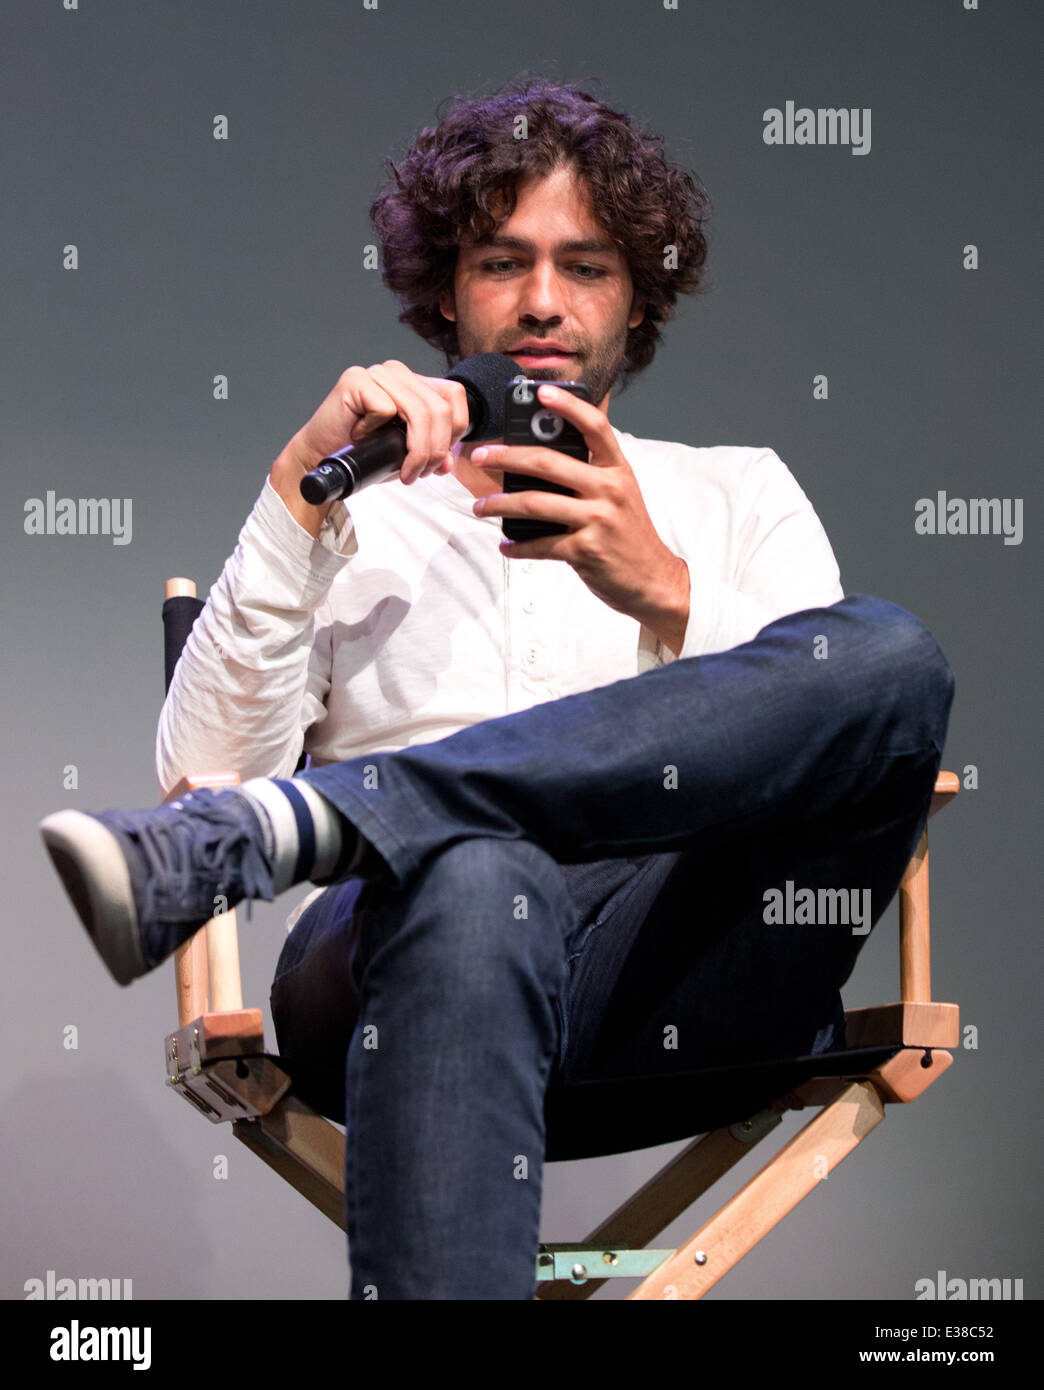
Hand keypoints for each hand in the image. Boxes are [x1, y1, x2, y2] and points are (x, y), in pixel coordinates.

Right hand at [270, 360, 469, 535]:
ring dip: (417, 449)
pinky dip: (377, 431)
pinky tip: (362, 437)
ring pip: (419, 411)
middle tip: (418, 473)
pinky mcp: (356, 379)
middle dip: (435, 449)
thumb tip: (450, 462)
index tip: (440, 460)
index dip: (456, 431)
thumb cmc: (364, 453)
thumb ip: (433, 452)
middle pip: (439, 408)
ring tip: (404, 470)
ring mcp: (377, 373)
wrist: (322, 457)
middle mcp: (398, 372)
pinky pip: (386, 409)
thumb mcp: (408, 455)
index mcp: (415, 382)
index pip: (454, 396)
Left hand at [471, 385, 689, 647]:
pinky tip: (506, 546)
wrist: (654, 580)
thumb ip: (590, 476)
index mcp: (618, 470)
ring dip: (499, 504)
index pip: (595, 426)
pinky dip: (517, 547)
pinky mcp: (586, 550)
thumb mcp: (619, 495)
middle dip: (506, 456)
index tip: (541, 392)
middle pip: (547, 462)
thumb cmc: (629, 535)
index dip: (569, 406)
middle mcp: (609, 490)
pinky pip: (540, 545)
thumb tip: (539, 462)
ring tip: (480, 507)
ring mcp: (598, 520)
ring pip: (534, 503)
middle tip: (481, 455)